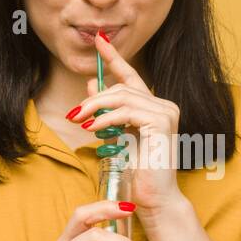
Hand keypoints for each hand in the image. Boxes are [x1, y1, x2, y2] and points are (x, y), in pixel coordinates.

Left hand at [67, 32, 186, 220]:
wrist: (154, 200)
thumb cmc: (137, 174)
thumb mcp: (116, 136)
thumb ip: (106, 111)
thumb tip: (90, 85)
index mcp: (154, 108)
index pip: (131, 76)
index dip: (114, 57)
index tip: (99, 40)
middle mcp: (164, 105)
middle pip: (123, 87)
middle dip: (94, 98)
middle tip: (75, 112)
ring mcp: (166, 112)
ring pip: (123, 96)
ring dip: (96, 107)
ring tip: (80, 121)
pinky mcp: (162, 122)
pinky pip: (127, 111)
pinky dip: (107, 118)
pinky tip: (94, 128)